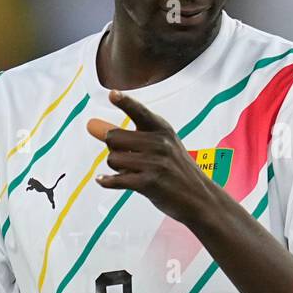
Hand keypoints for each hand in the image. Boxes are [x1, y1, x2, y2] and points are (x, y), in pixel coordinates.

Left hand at [87, 90, 216, 223]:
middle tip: (125, 157)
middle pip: (114, 137)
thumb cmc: (176, 170)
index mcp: (163, 130)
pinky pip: (117, 179)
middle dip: (112, 149)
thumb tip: (93, 126)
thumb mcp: (162, 146)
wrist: (199, 198)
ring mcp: (155, 163)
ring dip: (115, 168)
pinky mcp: (150, 183)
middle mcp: (160, 143)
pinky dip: (107, 181)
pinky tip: (103, 180)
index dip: (125, 102)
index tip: (112, 94)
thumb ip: (129, 136)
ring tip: (130, 172)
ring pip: (113, 159)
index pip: (140, 112)